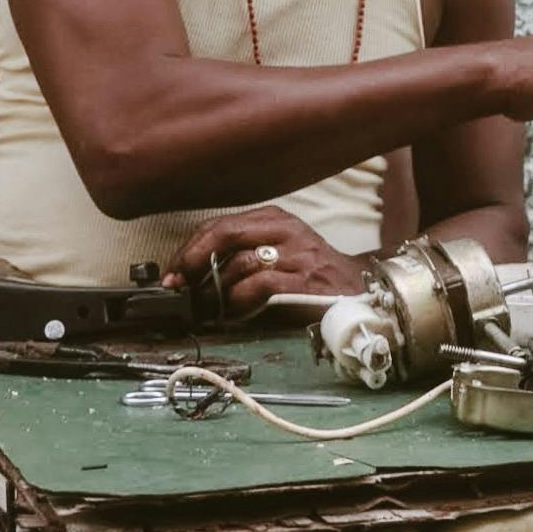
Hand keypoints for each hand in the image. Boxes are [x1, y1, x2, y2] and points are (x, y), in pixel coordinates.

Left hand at [166, 207, 370, 316]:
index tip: (172, 270)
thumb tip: (192, 274)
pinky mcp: (305, 281)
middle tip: (178, 284)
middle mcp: (285, 230)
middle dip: (193, 260)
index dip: (190, 247)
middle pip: (225, 233)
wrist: (359, 292)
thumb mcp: (277, 253)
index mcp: (274, 219)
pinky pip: (261, 285)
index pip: (221, 223)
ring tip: (208, 307)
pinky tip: (234, 312)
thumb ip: (241, 255)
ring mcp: (298, 254)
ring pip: (240, 262)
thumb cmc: (312, 275)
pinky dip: (240, 300)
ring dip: (216, 290)